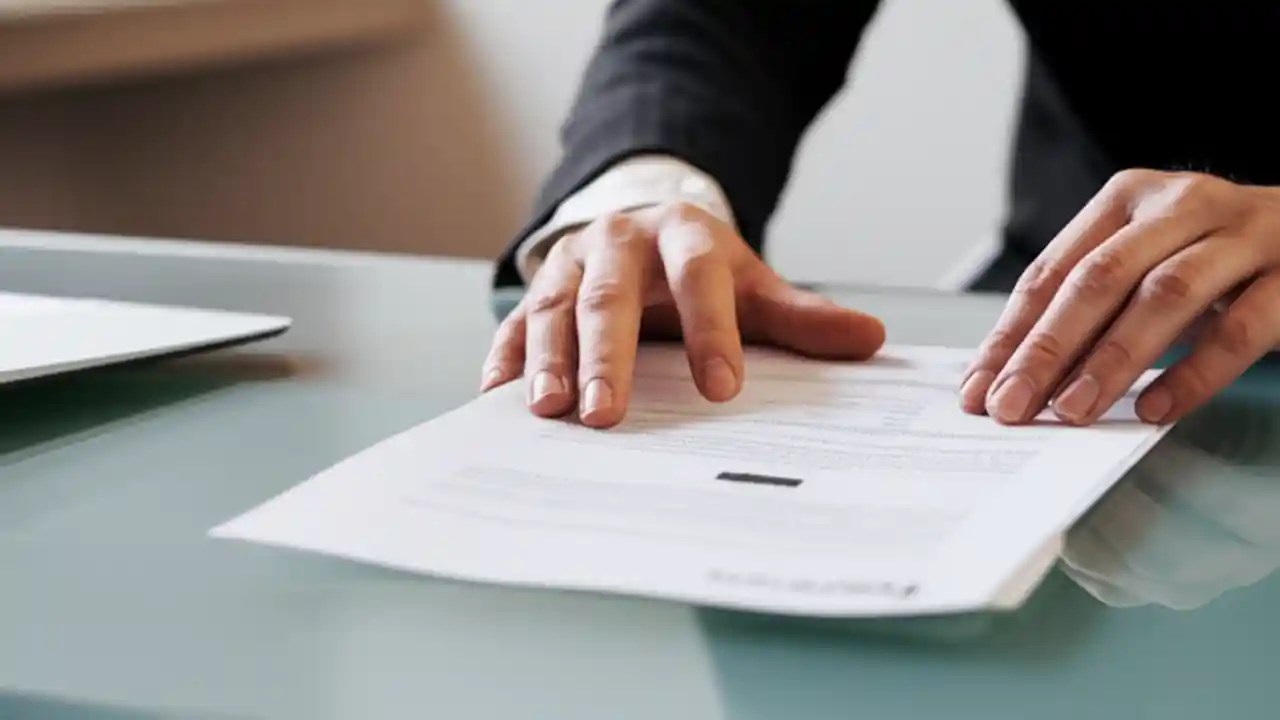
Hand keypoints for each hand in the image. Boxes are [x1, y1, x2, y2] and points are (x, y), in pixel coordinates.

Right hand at [481, 202, 885, 427]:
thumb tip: (870, 340)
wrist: (642, 230)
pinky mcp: (536, 293)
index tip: (723, 389)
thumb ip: (801, 317)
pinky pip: (514, 326)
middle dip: (606, 355)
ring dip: (548, 361)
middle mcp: (619, 244)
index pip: (698, 276)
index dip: (710, 330)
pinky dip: (504, 361)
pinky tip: (498, 400)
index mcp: (683, 234)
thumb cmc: (700, 269)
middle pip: (609, 295)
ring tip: (549, 413)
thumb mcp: (752, 284)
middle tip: (606, 413)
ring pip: (553, 309)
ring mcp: (571, 266)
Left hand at [961, 169, 1279, 425]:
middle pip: (1098, 279)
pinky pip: (1241, 327)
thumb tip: (1018, 379)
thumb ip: (1094, 311)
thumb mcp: (1150, 266)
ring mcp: (1243, 234)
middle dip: (1047, 349)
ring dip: (1112, 358)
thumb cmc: (1219, 261)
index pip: (1053, 271)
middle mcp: (1181, 205)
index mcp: (1128, 200)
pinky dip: (1194, 371)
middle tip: (1011, 406)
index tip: (978, 389)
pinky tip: (1156, 408)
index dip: (1012, 333)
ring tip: (1073, 411)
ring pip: (1164, 294)